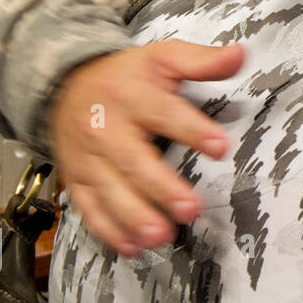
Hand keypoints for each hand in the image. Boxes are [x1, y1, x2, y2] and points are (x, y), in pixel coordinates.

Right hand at [47, 41, 244, 257]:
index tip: (220, 147)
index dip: (192, 130)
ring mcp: (88, 158)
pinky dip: (108, 231)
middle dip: (161, 188)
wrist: (63, 84)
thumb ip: (201, 61)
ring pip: (109, 191)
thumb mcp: (163, 58)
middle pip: (133, 161)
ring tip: (162, 236)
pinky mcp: (76, 179)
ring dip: (134, 217)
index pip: (164, 113)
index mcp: (132, 95)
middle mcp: (106, 129)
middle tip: (191, 209)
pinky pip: (89, 208)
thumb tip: (239, 54)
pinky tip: (132, 248)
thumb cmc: (126, 76)